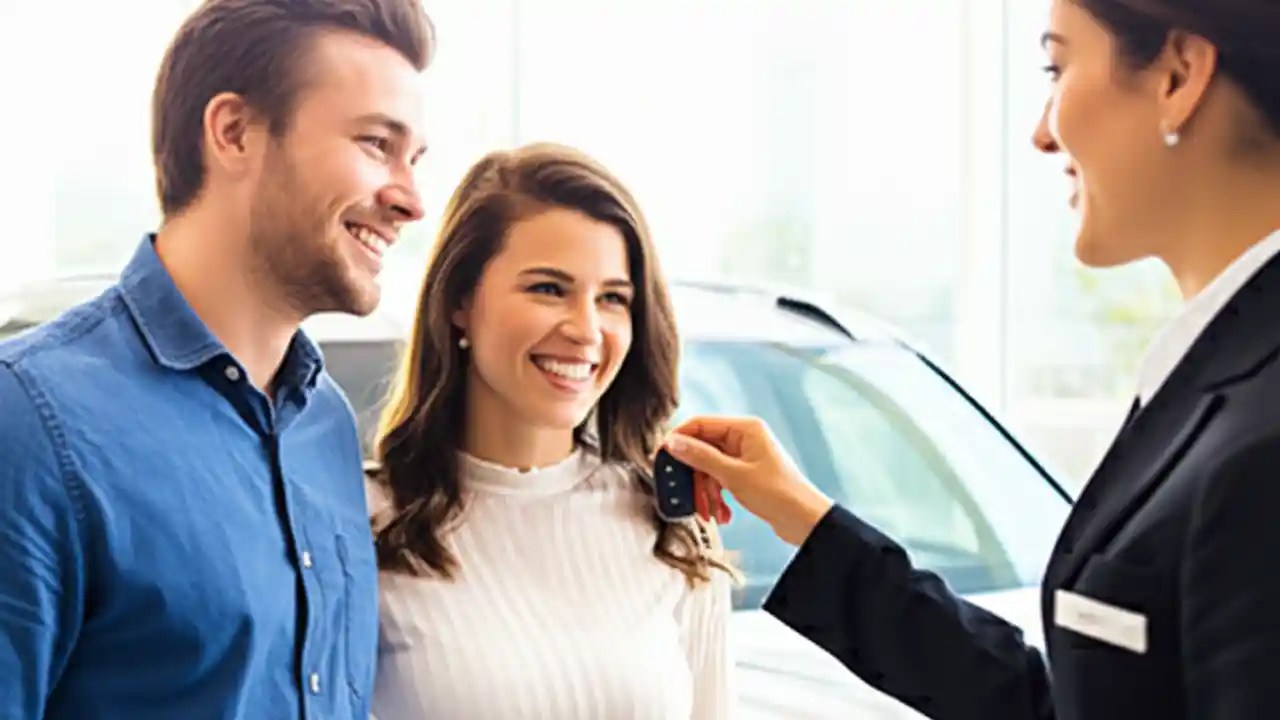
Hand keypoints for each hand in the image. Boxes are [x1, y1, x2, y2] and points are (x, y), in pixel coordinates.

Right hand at [664, 415, 833, 545]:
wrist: (804, 521)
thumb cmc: (777, 494)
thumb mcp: (733, 476)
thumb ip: (701, 457)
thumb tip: (673, 443)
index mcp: (745, 428)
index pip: (701, 424)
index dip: (679, 439)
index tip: (662, 456)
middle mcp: (745, 438)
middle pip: (703, 448)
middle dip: (694, 475)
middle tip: (683, 492)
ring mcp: (746, 456)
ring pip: (710, 468)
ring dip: (706, 491)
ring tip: (709, 511)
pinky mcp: (747, 473)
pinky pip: (721, 480)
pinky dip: (717, 496)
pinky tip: (722, 514)